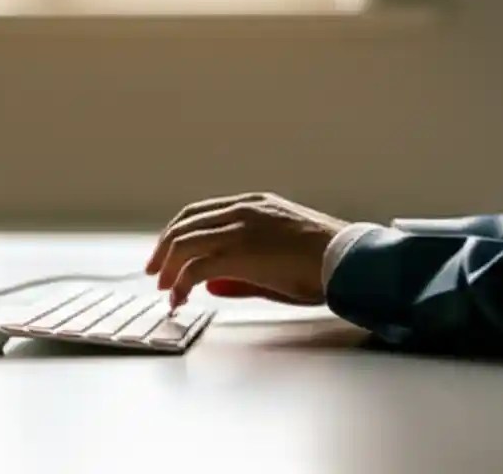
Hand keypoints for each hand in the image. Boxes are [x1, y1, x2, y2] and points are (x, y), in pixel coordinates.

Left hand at [145, 192, 349, 307]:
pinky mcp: (238, 253)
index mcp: (254, 204)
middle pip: (185, 224)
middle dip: (164, 250)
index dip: (177, 232)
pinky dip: (181, 284)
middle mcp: (242, 210)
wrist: (346, 258)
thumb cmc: (324, 260)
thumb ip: (243, 268)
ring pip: (184, 242)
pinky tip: (180, 298)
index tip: (167, 251)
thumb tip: (212, 284)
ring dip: (169, 267)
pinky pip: (196, 267)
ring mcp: (239, 229)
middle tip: (156, 272)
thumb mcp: (280, 255)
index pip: (200, 212)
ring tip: (166, 289)